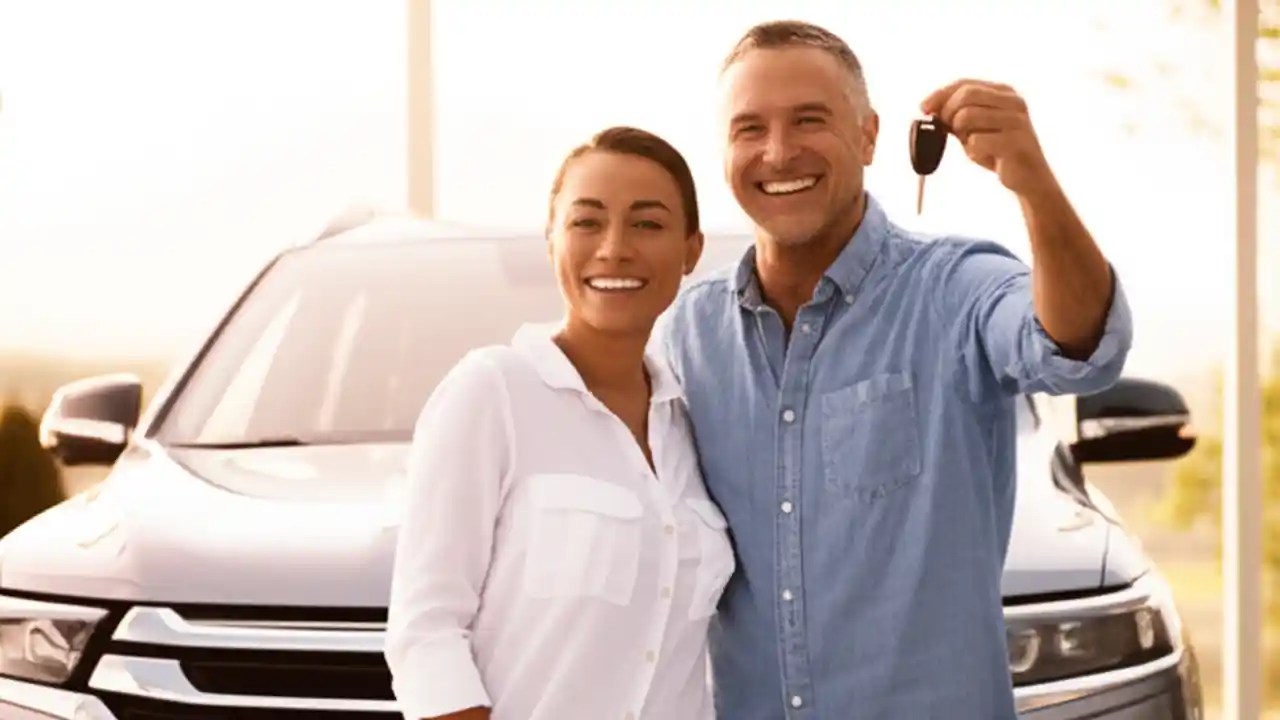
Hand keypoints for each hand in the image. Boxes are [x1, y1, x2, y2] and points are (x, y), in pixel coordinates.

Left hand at [920, 79, 1056, 199]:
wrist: (1028, 177)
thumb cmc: (998, 151)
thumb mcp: (974, 129)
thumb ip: (955, 116)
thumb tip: (928, 108)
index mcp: (1004, 92)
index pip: (965, 83)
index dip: (940, 94)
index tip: (924, 108)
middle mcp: (1013, 101)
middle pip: (966, 95)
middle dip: (948, 113)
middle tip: (948, 130)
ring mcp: (1017, 120)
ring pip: (967, 116)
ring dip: (962, 134)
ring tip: (973, 144)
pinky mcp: (1016, 142)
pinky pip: (976, 142)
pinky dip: (973, 151)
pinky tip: (984, 156)